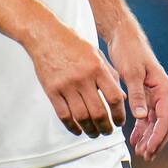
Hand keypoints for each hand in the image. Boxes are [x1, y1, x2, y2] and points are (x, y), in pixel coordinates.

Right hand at [27, 20, 126, 137]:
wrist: (46, 35)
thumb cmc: (73, 44)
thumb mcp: (97, 54)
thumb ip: (110, 75)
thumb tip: (122, 97)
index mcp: (97, 68)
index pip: (114, 97)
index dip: (119, 114)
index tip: (119, 122)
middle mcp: (83, 78)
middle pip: (98, 112)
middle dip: (105, 127)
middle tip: (108, 131)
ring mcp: (66, 85)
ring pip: (81, 117)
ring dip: (90, 130)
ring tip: (94, 133)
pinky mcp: (52, 90)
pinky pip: (63, 115)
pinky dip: (72, 126)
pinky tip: (77, 129)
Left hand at [108, 28, 167, 161]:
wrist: (123, 36)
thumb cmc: (129, 50)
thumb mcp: (131, 72)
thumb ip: (137, 95)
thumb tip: (142, 116)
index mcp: (162, 87)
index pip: (165, 118)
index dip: (158, 136)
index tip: (149, 149)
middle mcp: (161, 92)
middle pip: (164, 123)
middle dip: (157, 141)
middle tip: (146, 155)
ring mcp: (153, 93)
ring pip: (155, 121)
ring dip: (149, 137)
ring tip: (140, 151)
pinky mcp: (144, 93)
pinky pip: (147, 116)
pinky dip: (142, 128)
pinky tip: (135, 138)